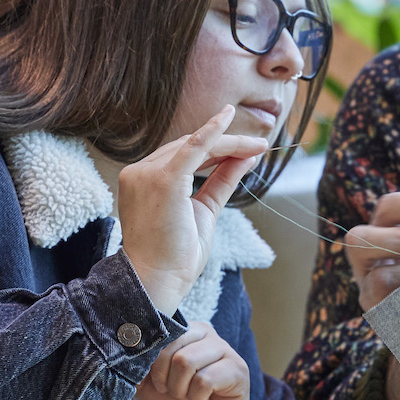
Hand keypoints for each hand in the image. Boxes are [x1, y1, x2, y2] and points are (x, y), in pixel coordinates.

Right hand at [117, 106, 267, 314]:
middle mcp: (139, 173)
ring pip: (194, 145)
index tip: (243, 149)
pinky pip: (192, 147)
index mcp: (143, 181)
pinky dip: (212, 132)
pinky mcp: (163, 180)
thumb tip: (245, 158)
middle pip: (188, 147)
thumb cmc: (175, 256)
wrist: (159, 281)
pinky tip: (227, 118)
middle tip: (259, 144)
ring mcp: (147, 174)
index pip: (182, 156)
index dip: (214, 149)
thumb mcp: (204, 210)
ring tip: (258, 144)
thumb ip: (221, 182)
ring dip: (229, 142)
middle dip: (227, 144)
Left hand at [135, 321, 252, 399]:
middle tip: (173, 392)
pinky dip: (197, 396)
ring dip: (180, 389)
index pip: (159, 331)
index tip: (156, 381)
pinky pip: (206, 379)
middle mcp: (204, 334)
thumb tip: (131, 345)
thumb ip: (137, 362)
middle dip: (164, 377)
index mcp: (182, 332)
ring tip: (188, 396)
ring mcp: (225, 350)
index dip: (151, 361)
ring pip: (186, 361)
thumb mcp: (144, 384)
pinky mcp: (238, 370)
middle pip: (172, 345)